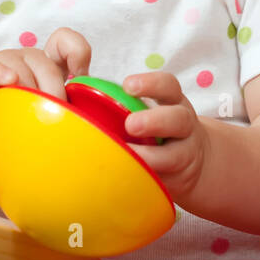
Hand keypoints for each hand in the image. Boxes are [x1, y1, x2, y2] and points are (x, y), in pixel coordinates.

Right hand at [0, 27, 91, 145]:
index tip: (79, 81)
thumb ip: (67, 110)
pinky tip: (8, 82)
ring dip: (29, 93)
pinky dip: (2, 73)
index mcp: (48, 66)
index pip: (67, 43)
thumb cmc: (12, 119)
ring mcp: (3, 63)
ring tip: (26, 114)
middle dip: (55, 93)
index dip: (77, 54)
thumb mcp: (44, 115)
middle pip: (49, 65)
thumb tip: (91, 123)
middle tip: (53, 117)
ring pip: (23, 68)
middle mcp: (28, 60)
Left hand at [119, 71, 210, 203]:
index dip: (151, 84)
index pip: (167, 86)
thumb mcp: (140, 107)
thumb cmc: (149, 128)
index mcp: (169, 101)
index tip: (127, 85)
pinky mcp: (179, 176)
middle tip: (130, 124)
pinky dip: (148, 175)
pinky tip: (129, 175)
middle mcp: (181, 123)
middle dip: (155, 120)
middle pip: (178, 117)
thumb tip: (71, 81)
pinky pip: (167, 177)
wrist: (188, 162)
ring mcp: (183, 151)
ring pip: (175, 154)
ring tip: (129, 154)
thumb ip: (114, 96)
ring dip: (152, 154)